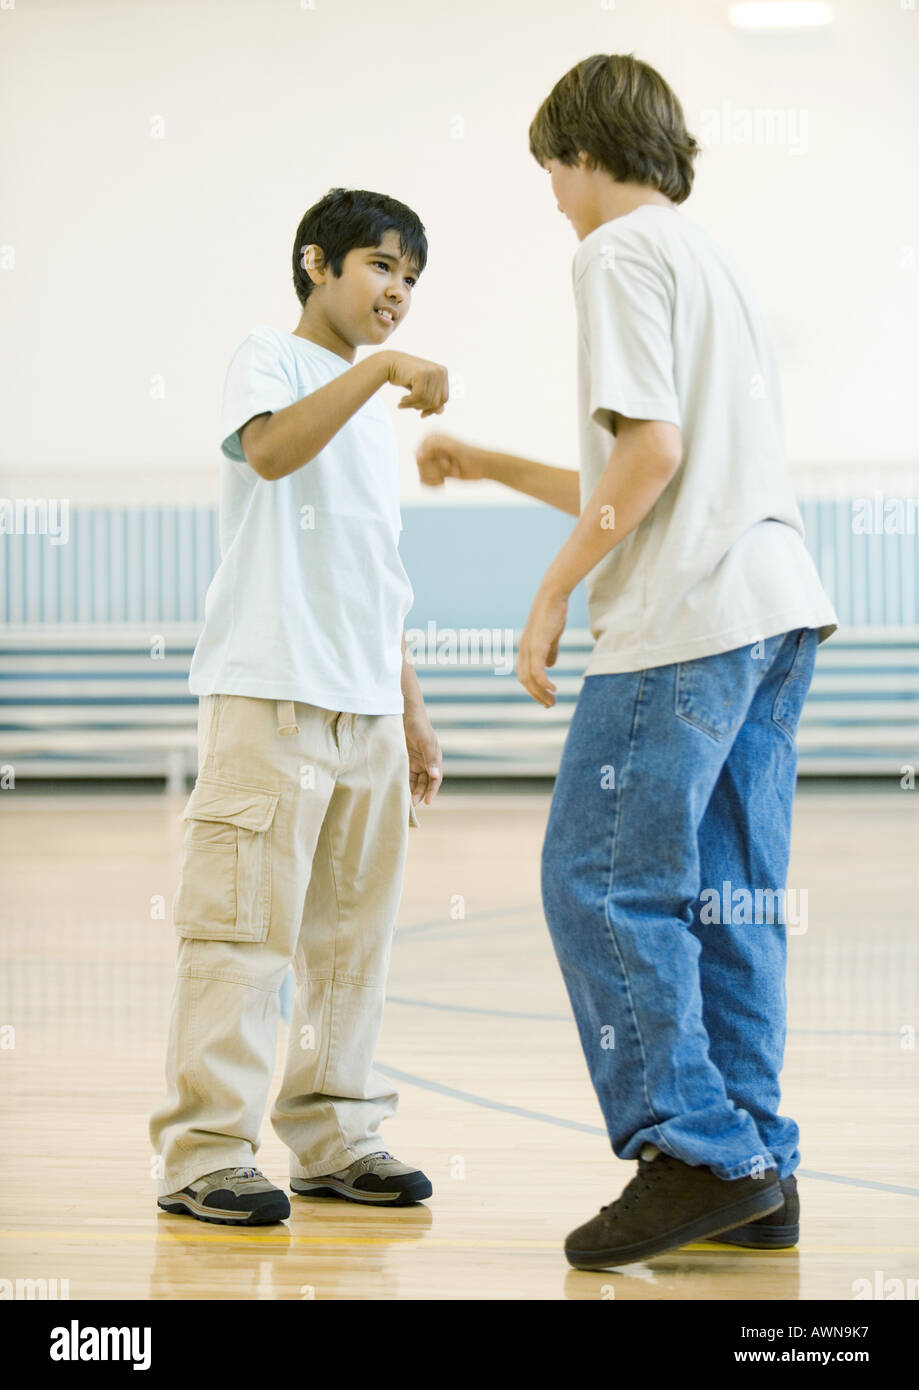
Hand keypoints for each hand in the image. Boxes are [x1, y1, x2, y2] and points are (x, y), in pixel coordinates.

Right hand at [384, 351, 448, 417]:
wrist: (390, 363)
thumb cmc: (406, 376)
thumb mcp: (421, 389)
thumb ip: (432, 399)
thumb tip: (440, 412)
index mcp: (443, 373)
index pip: (444, 398)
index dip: (433, 409)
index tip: (422, 414)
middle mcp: (440, 371)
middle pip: (436, 401)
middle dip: (421, 407)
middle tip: (409, 407)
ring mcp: (431, 371)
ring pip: (427, 400)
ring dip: (413, 405)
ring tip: (403, 404)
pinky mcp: (420, 374)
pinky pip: (418, 396)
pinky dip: (409, 401)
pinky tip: (402, 401)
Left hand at [403, 704, 443, 805]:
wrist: (403, 711)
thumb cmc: (417, 724)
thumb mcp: (425, 741)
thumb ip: (431, 758)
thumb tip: (436, 776)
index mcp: (434, 758)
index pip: (435, 779)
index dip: (432, 791)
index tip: (427, 802)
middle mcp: (425, 762)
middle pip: (424, 783)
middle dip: (419, 794)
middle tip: (411, 805)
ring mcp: (414, 761)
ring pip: (414, 781)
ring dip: (410, 790)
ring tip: (403, 801)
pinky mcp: (403, 759)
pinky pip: (403, 775)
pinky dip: (401, 783)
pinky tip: (395, 789)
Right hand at [415, 432, 487, 486]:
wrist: (484, 466)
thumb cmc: (471, 456)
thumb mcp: (454, 448)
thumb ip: (434, 447)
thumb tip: (418, 455)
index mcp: (432, 438)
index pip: (419, 456)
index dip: (431, 463)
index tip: (447, 462)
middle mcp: (430, 448)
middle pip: (420, 467)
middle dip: (436, 471)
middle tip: (451, 466)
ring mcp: (433, 460)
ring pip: (422, 475)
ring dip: (437, 478)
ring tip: (451, 472)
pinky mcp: (436, 471)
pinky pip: (424, 482)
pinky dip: (434, 485)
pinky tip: (445, 481)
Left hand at [516, 586, 568, 707]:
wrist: (552, 596)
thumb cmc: (552, 613)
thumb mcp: (551, 636)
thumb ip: (550, 651)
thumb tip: (550, 666)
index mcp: (525, 649)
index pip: (525, 674)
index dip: (533, 688)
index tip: (545, 698)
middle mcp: (523, 650)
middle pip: (525, 680)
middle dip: (536, 695)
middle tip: (549, 705)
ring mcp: (529, 648)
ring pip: (530, 678)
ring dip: (540, 692)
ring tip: (552, 702)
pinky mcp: (537, 644)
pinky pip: (537, 669)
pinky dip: (543, 682)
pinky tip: (553, 689)